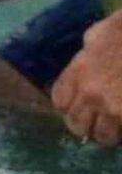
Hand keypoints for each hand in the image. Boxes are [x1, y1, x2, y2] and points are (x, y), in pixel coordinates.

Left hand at [52, 8, 121, 145]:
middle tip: (94, 122)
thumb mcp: (94, 37)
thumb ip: (85, 55)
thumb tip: (85, 63)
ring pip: (102, 136)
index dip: (67, 106)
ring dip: (107, 134)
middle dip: (84, 125)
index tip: (76, 105)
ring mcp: (114, 108)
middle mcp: (91, 93)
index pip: (59, 101)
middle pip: (76, 124)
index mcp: (78, 72)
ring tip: (113, 127)